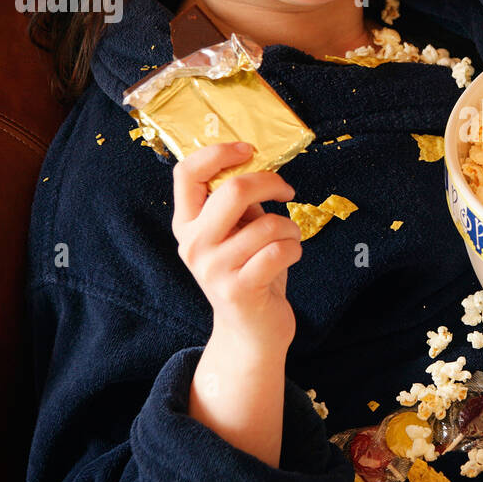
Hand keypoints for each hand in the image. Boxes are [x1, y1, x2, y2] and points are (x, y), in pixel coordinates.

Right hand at [171, 142, 301, 352]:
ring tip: (287, 238)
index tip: (249, 150)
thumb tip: (256, 161)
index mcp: (187, 225)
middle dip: (270, 183)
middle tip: (286, 190)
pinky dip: (295, 248)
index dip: (219, 152)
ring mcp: (213, 269)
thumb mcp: (235, 233)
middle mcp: (193, 245)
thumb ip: (236, 202)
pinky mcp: (238, 290)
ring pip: (268, 223)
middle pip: (233, 190)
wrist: (251, 331)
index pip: (187, 173)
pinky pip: (280, 251)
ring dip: (290, 227)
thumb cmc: (249, 271)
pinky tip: (289, 256)